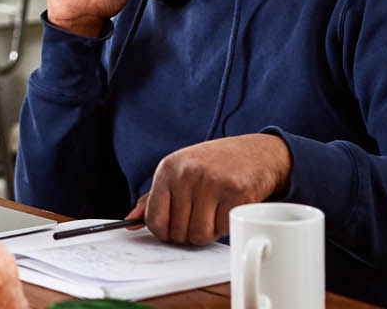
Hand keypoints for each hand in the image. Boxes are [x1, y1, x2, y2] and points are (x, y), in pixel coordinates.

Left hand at [125, 133, 291, 245]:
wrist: (256, 152)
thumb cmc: (214, 164)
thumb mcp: (180, 172)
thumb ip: (154, 198)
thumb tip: (130, 221)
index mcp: (168, 168)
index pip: (154, 219)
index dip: (164, 233)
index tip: (173, 230)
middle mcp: (188, 174)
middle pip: (178, 232)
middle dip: (188, 233)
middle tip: (200, 219)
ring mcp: (213, 182)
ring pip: (200, 235)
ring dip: (208, 233)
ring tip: (213, 214)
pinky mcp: (237, 194)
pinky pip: (223, 230)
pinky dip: (226, 227)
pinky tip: (228, 209)